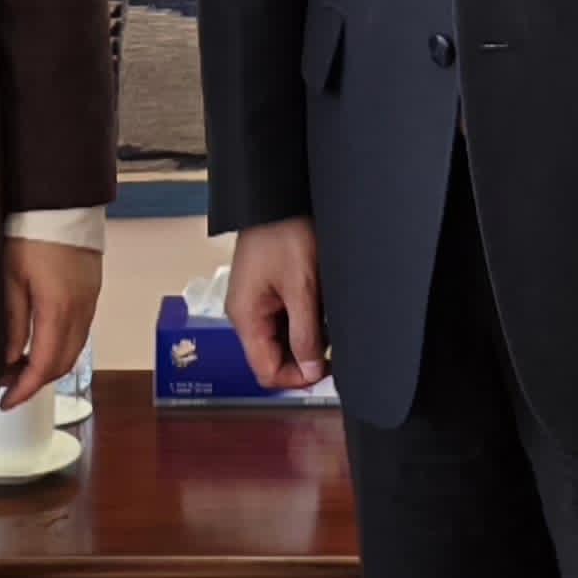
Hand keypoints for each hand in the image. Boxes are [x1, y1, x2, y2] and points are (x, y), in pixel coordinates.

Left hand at [3, 240, 99, 409]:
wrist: (59, 200)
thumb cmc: (30, 233)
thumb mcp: (9, 278)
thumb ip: (11, 321)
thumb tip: (6, 359)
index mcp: (58, 309)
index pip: (44, 365)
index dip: (25, 389)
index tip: (7, 402)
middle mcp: (81, 310)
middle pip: (63, 363)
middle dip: (37, 381)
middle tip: (9, 386)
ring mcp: (90, 300)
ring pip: (74, 349)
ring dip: (49, 364)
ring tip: (20, 367)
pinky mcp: (92, 290)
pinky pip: (80, 331)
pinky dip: (60, 346)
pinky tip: (39, 342)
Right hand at [226, 217, 328, 390]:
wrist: (278, 198)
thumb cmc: (284, 234)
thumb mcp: (302, 288)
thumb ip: (306, 334)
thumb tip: (311, 371)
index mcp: (246, 318)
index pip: (266, 372)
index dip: (296, 379)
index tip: (325, 370)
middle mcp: (245, 315)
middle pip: (272, 358)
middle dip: (304, 357)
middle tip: (333, 345)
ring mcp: (255, 303)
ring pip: (281, 340)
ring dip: (305, 338)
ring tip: (325, 317)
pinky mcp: (265, 292)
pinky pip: (283, 320)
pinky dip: (303, 320)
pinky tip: (318, 306)